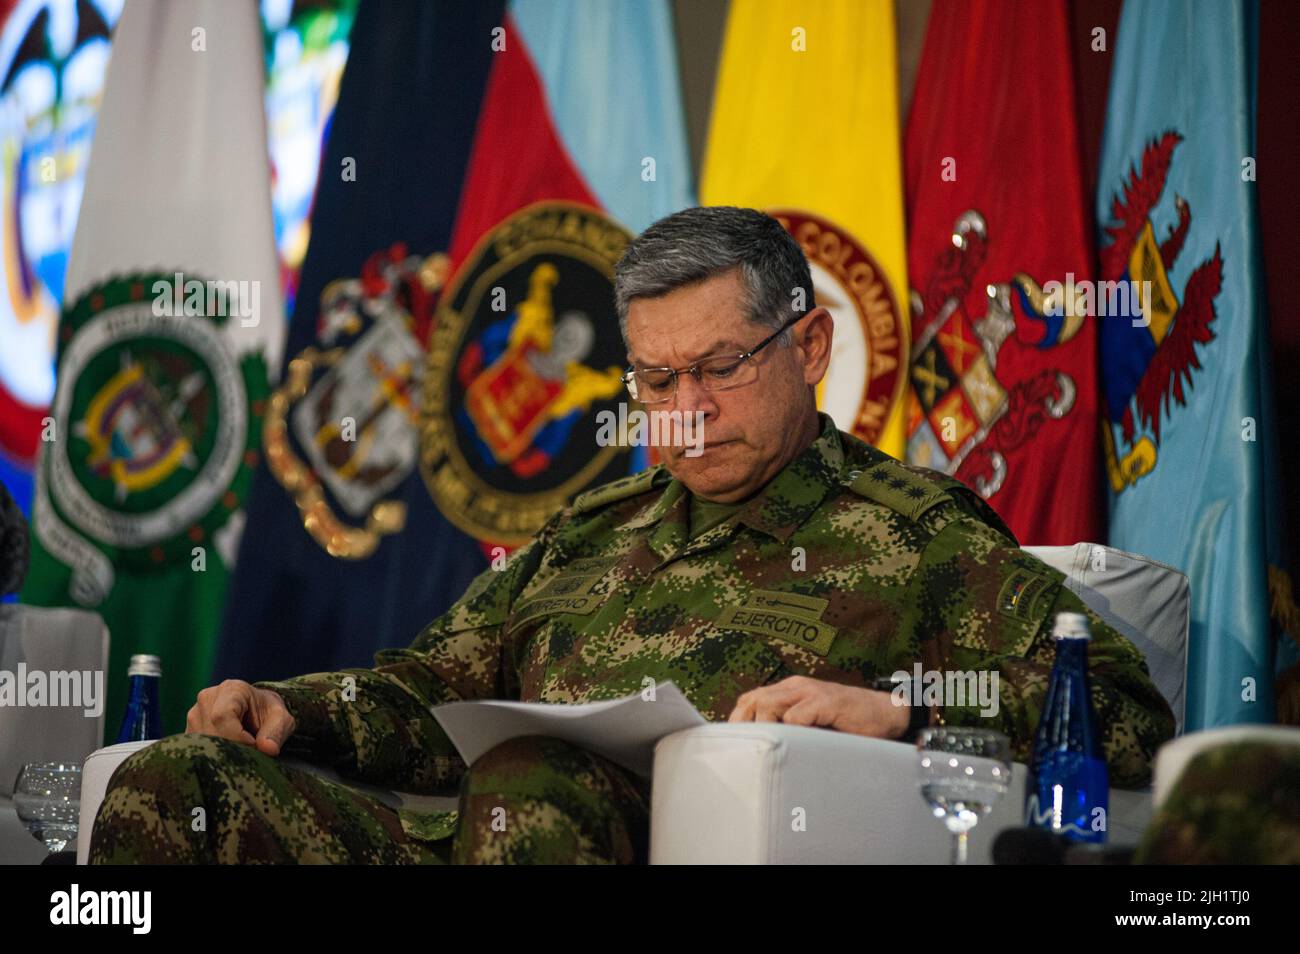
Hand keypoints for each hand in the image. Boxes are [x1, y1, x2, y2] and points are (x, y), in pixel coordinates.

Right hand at [186, 680, 296, 756]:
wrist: (258, 713)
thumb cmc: (270, 714)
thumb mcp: (281, 720)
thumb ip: (276, 733)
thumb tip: (268, 749)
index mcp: (231, 689)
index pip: (222, 717)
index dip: (237, 737)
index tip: (253, 746)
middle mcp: (207, 698)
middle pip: (209, 732)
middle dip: (230, 749)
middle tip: (248, 755)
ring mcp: (194, 715)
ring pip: (200, 744)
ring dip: (221, 754)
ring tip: (240, 753)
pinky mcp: (189, 731)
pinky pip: (196, 749)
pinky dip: (212, 757)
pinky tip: (228, 755)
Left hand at [727, 675, 910, 738]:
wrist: (887, 713)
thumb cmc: (849, 723)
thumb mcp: (813, 724)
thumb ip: (790, 728)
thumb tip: (759, 750)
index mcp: (790, 690)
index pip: (750, 699)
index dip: (738, 720)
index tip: (733, 744)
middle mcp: (796, 687)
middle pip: (753, 700)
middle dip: (743, 724)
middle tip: (744, 750)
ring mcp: (811, 692)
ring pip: (769, 704)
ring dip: (764, 727)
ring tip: (767, 749)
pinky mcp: (826, 701)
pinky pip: (797, 715)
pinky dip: (790, 730)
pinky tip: (794, 745)